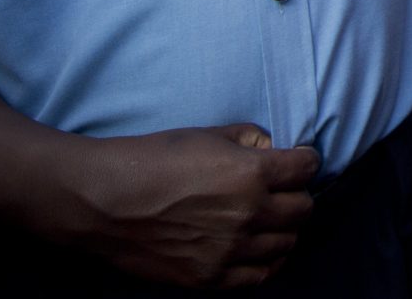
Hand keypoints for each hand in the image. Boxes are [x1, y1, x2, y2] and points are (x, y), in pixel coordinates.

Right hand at [71, 124, 318, 286]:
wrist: (103, 202)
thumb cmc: (152, 160)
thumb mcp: (207, 134)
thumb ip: (249, 139)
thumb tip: (274, 148)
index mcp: (252, 173)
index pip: (308, 168)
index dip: (305, 161)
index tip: (299, 161)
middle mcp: (249, 214)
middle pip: (304, 209)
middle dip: (297, 195)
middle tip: (282, 190)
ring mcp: (230, 251)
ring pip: (287, 244)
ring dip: (283, 229)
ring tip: (268, 219)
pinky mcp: (210, 278)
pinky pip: (259, 276)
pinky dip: (265, 261)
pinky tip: (257, 248)